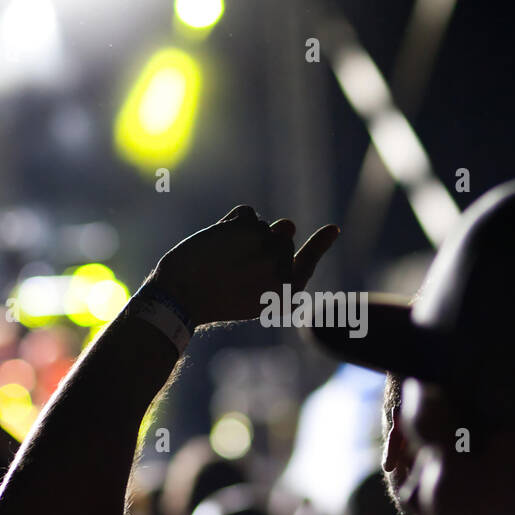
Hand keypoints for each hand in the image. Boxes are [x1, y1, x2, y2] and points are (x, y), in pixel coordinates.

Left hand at [149, 206, 339, 325]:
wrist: (181, 296)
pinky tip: (219, 241)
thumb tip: (287, 227)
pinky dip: (234, 222)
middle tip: (236, 264)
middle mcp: (283, 266)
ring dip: (245, 234)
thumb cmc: (215, 301)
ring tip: (223, 257)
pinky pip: (248, 213)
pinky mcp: (247, 224)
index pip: (308, 262)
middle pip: (283, 237)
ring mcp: (267, 244)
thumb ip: (276, 270)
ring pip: (263, 225)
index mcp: (286, 292)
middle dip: (264, 241)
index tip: (333, 229)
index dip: (320, 244)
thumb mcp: (252, 298)